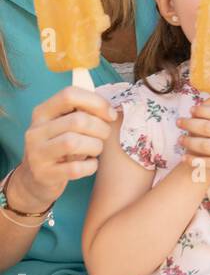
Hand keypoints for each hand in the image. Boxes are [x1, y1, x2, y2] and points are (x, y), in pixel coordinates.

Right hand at [15, 86, 113, 207]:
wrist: (34, 179)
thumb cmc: (59, 147)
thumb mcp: (63, 125)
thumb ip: (82, 112)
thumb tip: (110, 108)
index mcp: (42, 113)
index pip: (69, 95)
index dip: (97, 102)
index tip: (111, 115)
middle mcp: (35, 131)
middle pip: (78, 120)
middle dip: (101, 128)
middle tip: (104, 135)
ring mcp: (37, 153)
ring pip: (75, 142)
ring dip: (95, 146)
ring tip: (95, 150)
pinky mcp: (44, 174)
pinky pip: (76, 168)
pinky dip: (90, 166)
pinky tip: (90, 164)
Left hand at [177, 96, 209, 185]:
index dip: (202, 110)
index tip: (192, 110)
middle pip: (208, 127)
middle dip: (190, 124)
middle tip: (180, 122)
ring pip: (206, 145)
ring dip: (189, 142)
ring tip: (181, 139)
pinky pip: (208, 163)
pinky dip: (194, 160)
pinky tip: (185, 157)